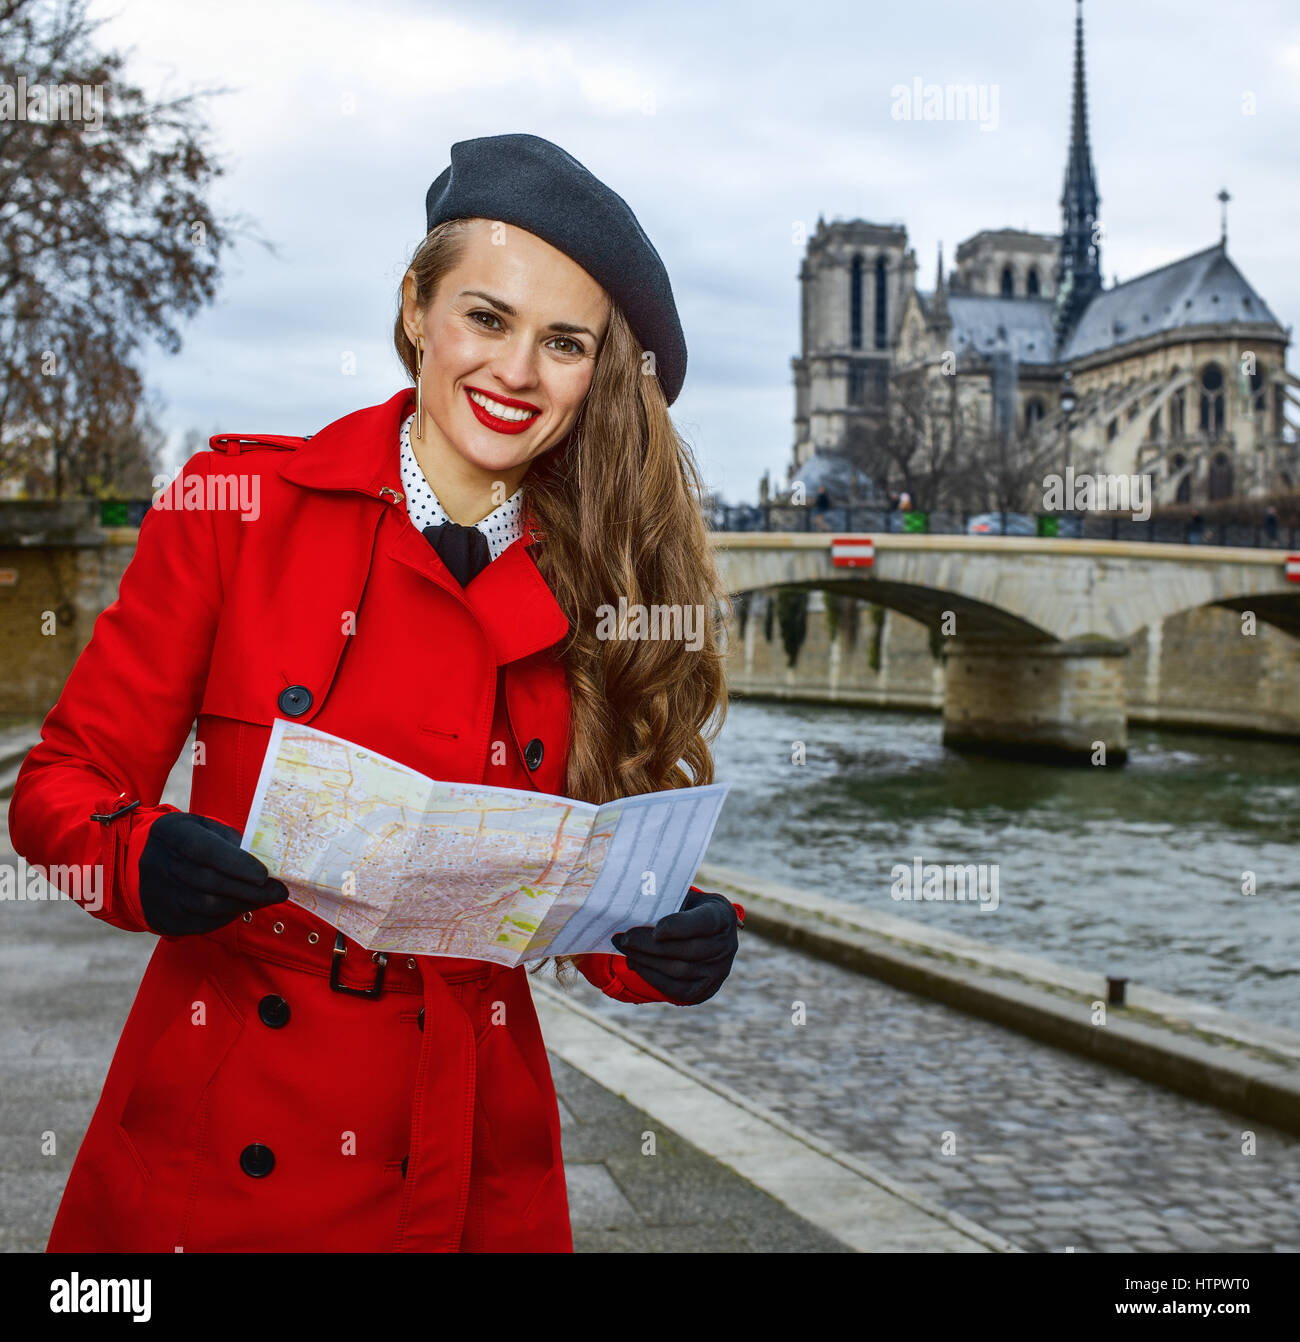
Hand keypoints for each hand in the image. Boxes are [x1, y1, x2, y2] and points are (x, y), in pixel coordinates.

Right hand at [138, 811, 288, 935]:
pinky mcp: (162, 918)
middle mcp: (159, 864)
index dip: (237, 864)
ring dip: (243, 905)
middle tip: (279, 892)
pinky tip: (242, 907)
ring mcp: (158, 894)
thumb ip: (230, 841)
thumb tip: (264, 861)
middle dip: (251, 890)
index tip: (264, 875)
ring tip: (266, 899)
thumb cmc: (185, 841)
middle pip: (211, 882)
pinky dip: (227, 917)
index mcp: (171, 833)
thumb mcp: (203, 828)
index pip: (205, 850)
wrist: (137, 862)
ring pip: (209, 906)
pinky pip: (201, 923)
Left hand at [611, 890, 739, 1004]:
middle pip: (686, 950)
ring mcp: (720, 970)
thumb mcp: (682, 897)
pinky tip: (636, 964)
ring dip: (646, 960)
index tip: (656, 930)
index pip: (703, 922)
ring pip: (678, 970)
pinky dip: (652, 977)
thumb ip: (665, 900)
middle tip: (624, 938)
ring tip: (625, 949)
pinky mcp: (706, 989)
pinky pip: (676, 989)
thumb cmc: (684, 908)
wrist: (699, 933)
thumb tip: (632, 902)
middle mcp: (727, 945)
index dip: (680, 927)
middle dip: (650, 945)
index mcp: (723, 915)